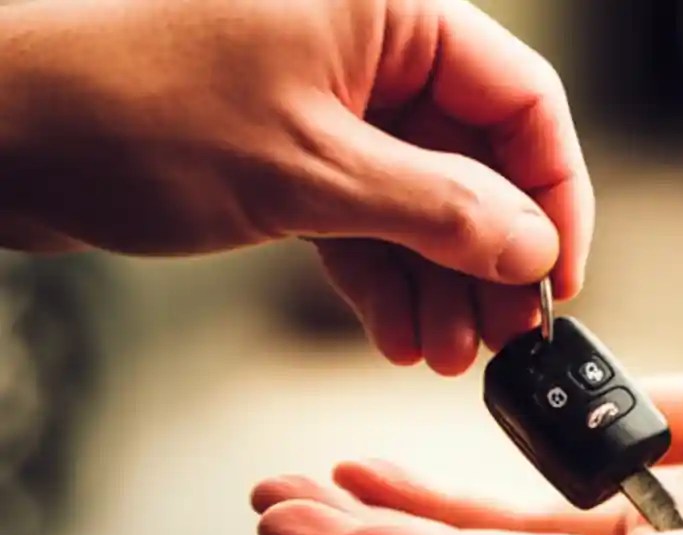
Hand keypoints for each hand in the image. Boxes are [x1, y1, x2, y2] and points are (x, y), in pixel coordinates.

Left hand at [0, 0, 591, 372]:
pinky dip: (384, 277)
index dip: (553, 192)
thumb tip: (531, 244)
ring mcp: (328, 103)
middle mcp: (368, 51)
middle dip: (490, 255)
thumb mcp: (308, 169)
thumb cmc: (123, 108)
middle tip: (505, 333)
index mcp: (390, 12)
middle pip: (476, 158)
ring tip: (446, 353)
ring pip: (422, 200)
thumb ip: (437, 210)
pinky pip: (366, 219)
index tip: (559, 272)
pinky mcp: (290, 151)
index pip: (521, 98)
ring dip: (439, 281)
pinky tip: (396, 332)